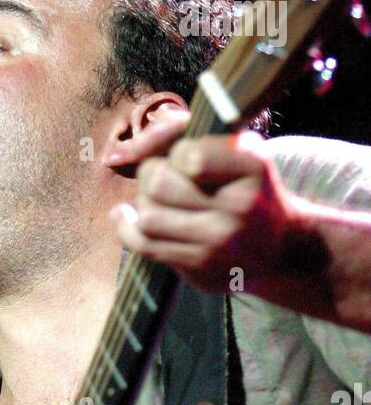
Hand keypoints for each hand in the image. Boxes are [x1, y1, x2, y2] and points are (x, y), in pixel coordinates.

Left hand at [106, 114, 298, 295]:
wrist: (280, 248)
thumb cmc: (248, 189)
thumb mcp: (238, 150)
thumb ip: (190, 135)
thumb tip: (134, 144)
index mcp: (252, 167)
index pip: (186, 155)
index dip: (176, 154)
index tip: (185, 159)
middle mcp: (239, 206)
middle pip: (158, 184)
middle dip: (150, 175)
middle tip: (161, 177)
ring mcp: (220, 243)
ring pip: (148, 217)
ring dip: (143, 205)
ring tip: (158, 201)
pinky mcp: (201, 269)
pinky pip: (145, 245)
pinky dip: (126, 227)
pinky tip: (125, 216)